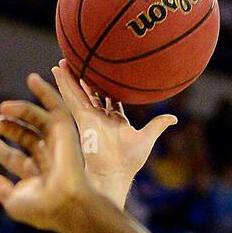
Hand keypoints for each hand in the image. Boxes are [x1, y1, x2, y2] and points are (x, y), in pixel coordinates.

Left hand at [0, 73, 93, 232]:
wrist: (65, 203)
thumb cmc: (42, 208)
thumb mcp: (14, 202)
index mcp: (37, 176)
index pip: (16, 159)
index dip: (0, 149)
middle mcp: (49, 159)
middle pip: (25, 136)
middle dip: (6, 127)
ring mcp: (58, 145)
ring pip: (37, 121)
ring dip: (19, 111)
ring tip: (2, 107)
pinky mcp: (66, 132)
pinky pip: (56, 107)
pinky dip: (45, 92)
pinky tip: (31, 79)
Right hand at [52, 59, 175, 195]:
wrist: (115, 172)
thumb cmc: (130, 160)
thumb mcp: (148, 137)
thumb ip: (158, 125)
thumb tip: (174, 118)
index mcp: (114, 119)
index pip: (108, 98)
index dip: (104, 86)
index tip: (101, 73)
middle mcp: (99, 117)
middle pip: (90, 93)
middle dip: (84, 78)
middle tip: (79, 61)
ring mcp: (89, 117)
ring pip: (78, 93)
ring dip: (70, 77)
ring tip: (62, 61)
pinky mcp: (81, 118)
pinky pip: (71, 97)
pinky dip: (64, 84)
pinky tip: (57, 71)